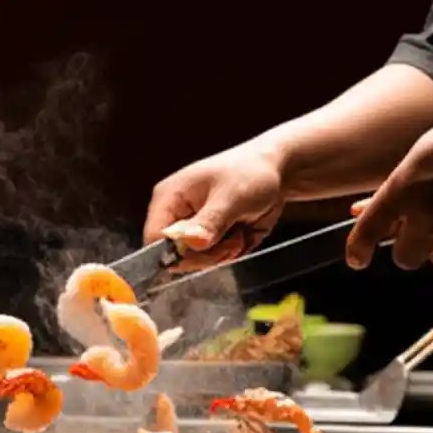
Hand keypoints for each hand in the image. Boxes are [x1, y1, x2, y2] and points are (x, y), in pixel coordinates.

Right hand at [144, 142, 284, 271]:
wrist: (278, 170)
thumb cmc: (251, 173)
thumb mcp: (231, 197)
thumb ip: (209, 222)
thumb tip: (190, 243)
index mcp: (168, 198)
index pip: (154, 240)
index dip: (176, 253)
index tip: (206, 249)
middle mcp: (175, 216)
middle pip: (176, 257)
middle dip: (207, 255)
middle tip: (233, 240)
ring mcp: (193, 228)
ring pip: (196, 262)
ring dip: (222, 254)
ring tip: (240, 233)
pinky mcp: (210, 238)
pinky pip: (213, 260)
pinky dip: (231, 253)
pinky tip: (242, 235)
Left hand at [345, 96, 432, 269]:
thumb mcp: (426, 154)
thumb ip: (395, 188)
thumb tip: (359, 211)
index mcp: (407, 187)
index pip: (370, 229)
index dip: (358, 249)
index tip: (356, 261)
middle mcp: (430, 215)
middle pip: (406, 259)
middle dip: (412, 248)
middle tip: (425, 229)